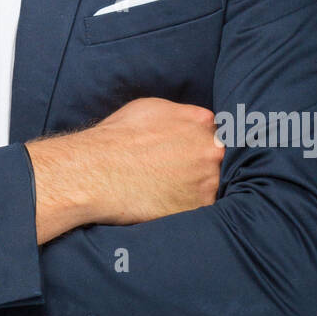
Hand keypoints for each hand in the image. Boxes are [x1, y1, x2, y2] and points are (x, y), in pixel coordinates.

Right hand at [26, 96, 224, 243]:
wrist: (98, 172)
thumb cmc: (118, 137)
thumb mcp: (151, 107)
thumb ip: (183, 114)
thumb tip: (196, 121)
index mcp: (201, 122)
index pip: (217, 131)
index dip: (203, 141)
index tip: (191, 151)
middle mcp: (211, 150)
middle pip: (218, 158)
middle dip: (203, 163)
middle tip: (180, 170)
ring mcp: (208, 181)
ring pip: (213, 184)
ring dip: (198, 186)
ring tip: (171, 187)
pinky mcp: (198, 208)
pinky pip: (202, 207)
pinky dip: (189, 206)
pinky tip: (167, 201)